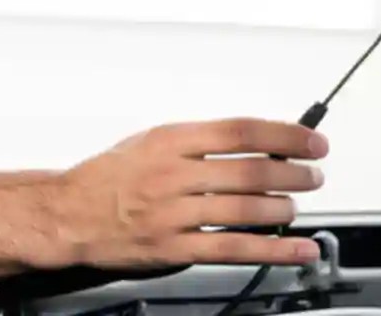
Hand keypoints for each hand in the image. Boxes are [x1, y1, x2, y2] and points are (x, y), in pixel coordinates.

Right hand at [47, 118, 328, 269]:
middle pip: (249, 171)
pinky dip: (273, 250)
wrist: (68, 214)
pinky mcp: (173, 248)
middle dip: (292, 173)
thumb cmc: (108, 177)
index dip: (284, 135)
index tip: (311, 141)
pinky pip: (232, 248)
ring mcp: (174, 214)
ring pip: (244, 210)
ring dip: (282, 209)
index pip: (241, 132)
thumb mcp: (150, 141)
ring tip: (294, 207)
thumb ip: (198, 142)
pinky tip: (298, 248)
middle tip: (311, 174)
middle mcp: (173, 174)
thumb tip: (255, 144)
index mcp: (170, 140)